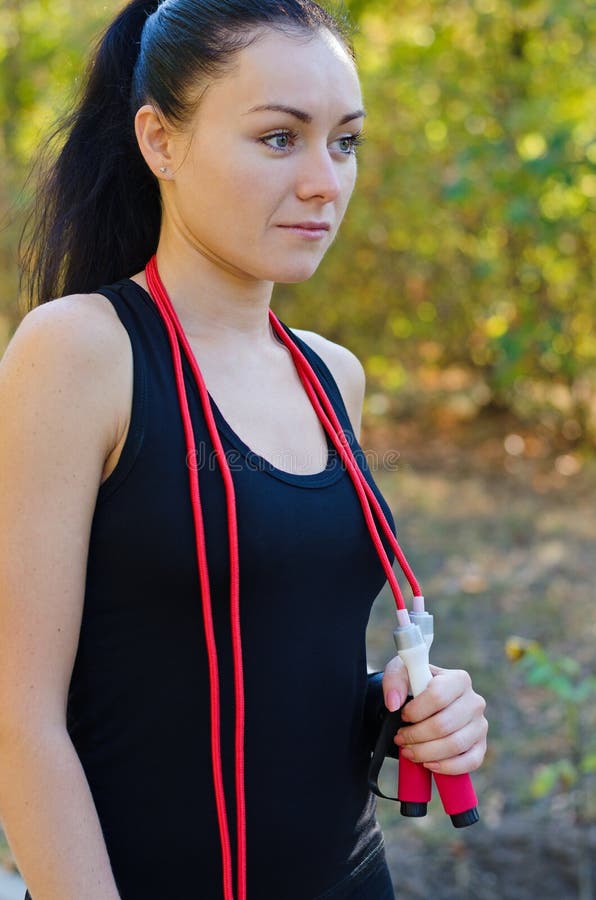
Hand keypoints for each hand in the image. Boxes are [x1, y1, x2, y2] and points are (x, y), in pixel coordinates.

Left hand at [382, 656, 487, 775]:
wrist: (426, 700)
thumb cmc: (415, 684)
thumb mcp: (401, 672)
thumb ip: (393, 680)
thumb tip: (393, 703)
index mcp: (459, 679)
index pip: (437, 696)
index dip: (416, 711)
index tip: (402, 715)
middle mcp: (474, 701)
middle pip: (444, 725)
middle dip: (416, 736)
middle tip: (400, 738)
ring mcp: (480, 725)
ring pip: (455, 745)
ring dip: (426, 753)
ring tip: (408, 751)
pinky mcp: (481, 746)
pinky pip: (470, 762)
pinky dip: (447, 767)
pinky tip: (429, 764)